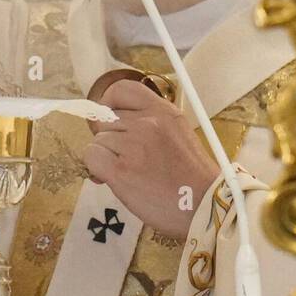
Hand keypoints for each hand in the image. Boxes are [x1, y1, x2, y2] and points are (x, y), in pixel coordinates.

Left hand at [82, 79, 219, 241]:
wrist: (203, 207)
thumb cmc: (190, 178)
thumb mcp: (177, 134)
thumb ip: (149, 124)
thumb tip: (112, 129)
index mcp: (164, 111)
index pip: (122, 89)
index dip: (109, 102)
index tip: (111, 118)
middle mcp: (148, 122)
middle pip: (105, 120)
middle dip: (110, 139)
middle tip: (128, 158)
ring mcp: (134, 144)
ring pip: (97, 141)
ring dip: (106, 158)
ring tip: (130, 173)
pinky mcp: (121, 169)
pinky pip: (91, 157)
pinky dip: (97, 170)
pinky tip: (115, 179)